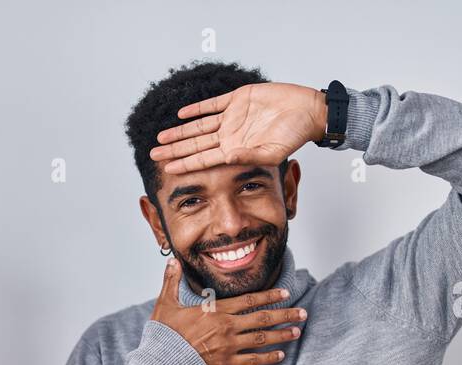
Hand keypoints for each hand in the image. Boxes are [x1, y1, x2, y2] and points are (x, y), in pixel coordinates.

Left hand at [148, 82, 326, 174]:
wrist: (308, 111)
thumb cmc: (295, 136)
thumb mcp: (272, 152)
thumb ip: (249, 156)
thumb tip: (228, 158)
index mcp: (235, 150)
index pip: (203, 159)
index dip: (184, 163)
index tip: (166, 168)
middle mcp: (230, 136)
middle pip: (195, 144)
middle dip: (174, 150)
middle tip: (153, 155)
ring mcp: (232, 118)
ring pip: (199, 126)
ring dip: (180, 132)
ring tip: (161, 138)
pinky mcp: (238, 99)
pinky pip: (212, 105)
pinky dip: (197, 109)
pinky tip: (181, 114)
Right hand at [150, 257, 306, 364]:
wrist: (160, 363)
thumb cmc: (163, 334)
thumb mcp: (166, 304)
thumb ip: (172, 282)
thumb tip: (172, 262)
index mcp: (216, 311)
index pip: (250, 300)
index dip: (270, 296)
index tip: (286, 293)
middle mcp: (227, 327)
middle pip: (263, 318)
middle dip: (285, 314)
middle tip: (303, 313)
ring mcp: (229, 346)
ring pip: (262, 338)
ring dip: (282, 334)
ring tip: (297, 331)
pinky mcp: (226, 364)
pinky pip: (253, 360)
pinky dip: (268, 357)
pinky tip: (281, 355)